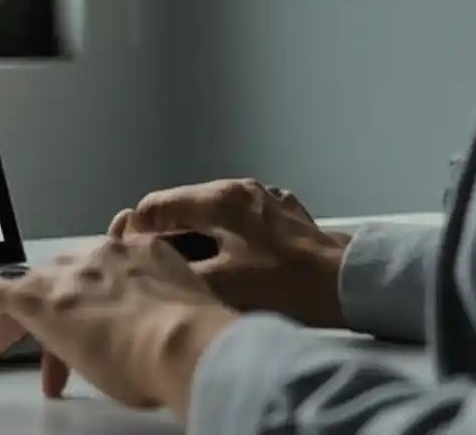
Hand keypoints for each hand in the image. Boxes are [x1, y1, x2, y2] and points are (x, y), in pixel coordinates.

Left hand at [0, 236, 236, 415]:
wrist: (180, 341)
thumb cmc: (195, 340)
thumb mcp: (185, 308)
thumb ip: (167, 306)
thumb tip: (161, 328)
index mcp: (141, 255)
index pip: (105, 273)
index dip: (91, 299)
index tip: (89, 313)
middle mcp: (102, 256)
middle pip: (63, 278)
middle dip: (49, 312)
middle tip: (36, 337)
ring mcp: (69, 275)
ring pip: (28, 290)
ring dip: (9, 323)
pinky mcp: (38, 298)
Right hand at [110, 179, 349, 327]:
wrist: (350, 284)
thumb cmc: (286, 286)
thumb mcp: (222, 285)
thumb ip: (177, 270)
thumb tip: (146, 265)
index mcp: (219, 200)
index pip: (157, 206)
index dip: (135, 230)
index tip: (125, 253)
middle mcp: (239, 189)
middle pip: (182, 205)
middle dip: (162, 233)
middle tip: (151, 264)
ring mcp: (264, 198)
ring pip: (210, 212)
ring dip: (192, 235)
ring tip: (186, 266)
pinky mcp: (284, 212)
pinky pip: (238, 219)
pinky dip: (223, 235)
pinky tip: (226, 260)